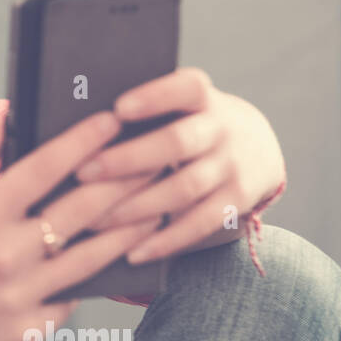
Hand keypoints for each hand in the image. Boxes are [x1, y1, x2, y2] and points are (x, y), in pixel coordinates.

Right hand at [0, 110, 167, 340]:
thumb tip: (4, 117)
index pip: (44, 168)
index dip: (82, 140)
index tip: (112, 118)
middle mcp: (5, 256)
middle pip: (81, 208)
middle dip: (124, 177)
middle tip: (157, 155)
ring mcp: (21, 297)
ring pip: (93, 256)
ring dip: (131, 227)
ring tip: (159, 205)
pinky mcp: (30, 331)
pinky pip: (74, 297)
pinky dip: (97, 276)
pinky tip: (123, 256)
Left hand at [72, 68, 286, 262]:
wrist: (257, 146)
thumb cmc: (190, 121)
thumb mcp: (181, 103)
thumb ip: (145, 108)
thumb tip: (83, 124)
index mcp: (202, 97)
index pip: (186, 88)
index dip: (155, 97)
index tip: (118, 108)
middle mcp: (222, 130)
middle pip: (177, 143)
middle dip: (128, 159)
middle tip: (83, 172)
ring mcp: (232, 167)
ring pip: (183, 189)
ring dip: (137, 206)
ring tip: (95, 219)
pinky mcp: (238, 202)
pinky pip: (200, 225)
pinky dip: (166, 241)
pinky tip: (132, 252)